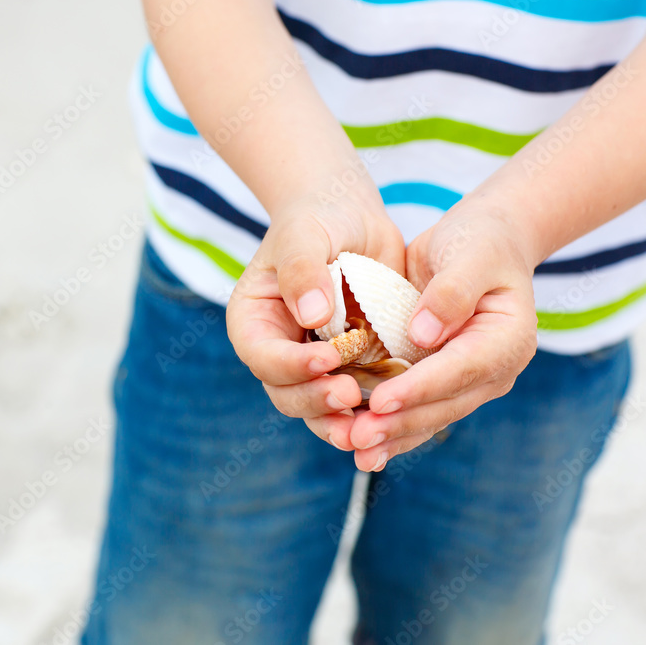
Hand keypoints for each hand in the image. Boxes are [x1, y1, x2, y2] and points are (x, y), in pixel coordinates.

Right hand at [226, 190, 405, 450]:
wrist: (352, 220)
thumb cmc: (319, 217)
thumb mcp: (306, 234)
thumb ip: (303, 270)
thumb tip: (312, 315)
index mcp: (253, 323)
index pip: (263, 357)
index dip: (292, 366)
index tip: (328, 359)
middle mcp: (278, 351)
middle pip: (287, 393)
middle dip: (316, 401)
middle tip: (350, 397)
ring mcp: (311, 365)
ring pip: (318, 408)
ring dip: (340, 423)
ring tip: (369, 428)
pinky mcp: (347, 369)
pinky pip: (353, 402)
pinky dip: (369, 413)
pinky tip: (392, 417)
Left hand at [346, 202, 538, 471]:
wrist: (487, 241)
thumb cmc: (479, 240)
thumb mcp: (471, 252)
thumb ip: (452, 292)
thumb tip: (424, 335)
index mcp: (508, 339)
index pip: (460, 369)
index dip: (419, 387)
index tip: (381, 400)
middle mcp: (495, 369)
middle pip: (445, 403)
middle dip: (400, 422)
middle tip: (357, 437)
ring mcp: (472, 380)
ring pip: (431, 417)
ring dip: (394, 437)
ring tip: (358, 454)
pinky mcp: (447, 381)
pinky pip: (421, 411)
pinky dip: (394, 430)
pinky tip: (364, 448)